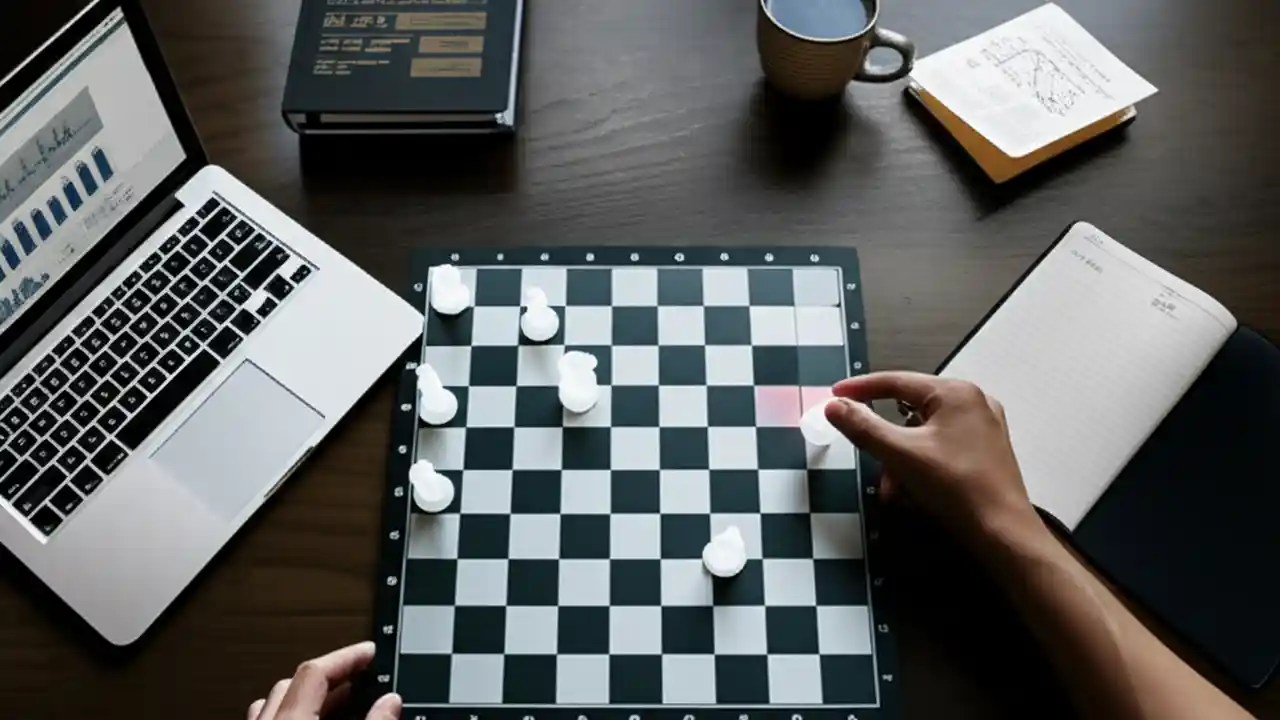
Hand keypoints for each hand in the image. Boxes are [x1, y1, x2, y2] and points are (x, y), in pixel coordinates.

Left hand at [246, 641, 400, 719]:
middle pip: (292, 683)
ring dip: (303, 695)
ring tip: (332, 700)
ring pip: (272, 704)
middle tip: (356, 675)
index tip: (367, 652)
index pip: (315, 671)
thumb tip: (390, 702)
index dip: (345, 656)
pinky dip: (287, 714)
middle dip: (328, 675)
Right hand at [825, 371, 1041, 548]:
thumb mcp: (900, 454)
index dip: (861, 388)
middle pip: (910, 411)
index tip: (834, 394)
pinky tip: (916, 493)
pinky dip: (921, 466)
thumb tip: (834, 406)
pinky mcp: (986, 452)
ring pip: (924, 435)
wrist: (1002, 532)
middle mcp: (973, 402)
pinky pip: (941, 449)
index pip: (896, 381)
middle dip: (886, 444)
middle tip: (872, 463)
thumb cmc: (954, 487)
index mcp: (955, 393)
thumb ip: (863, 427)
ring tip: (896, 491)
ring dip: (901, 461)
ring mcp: (983, 427)